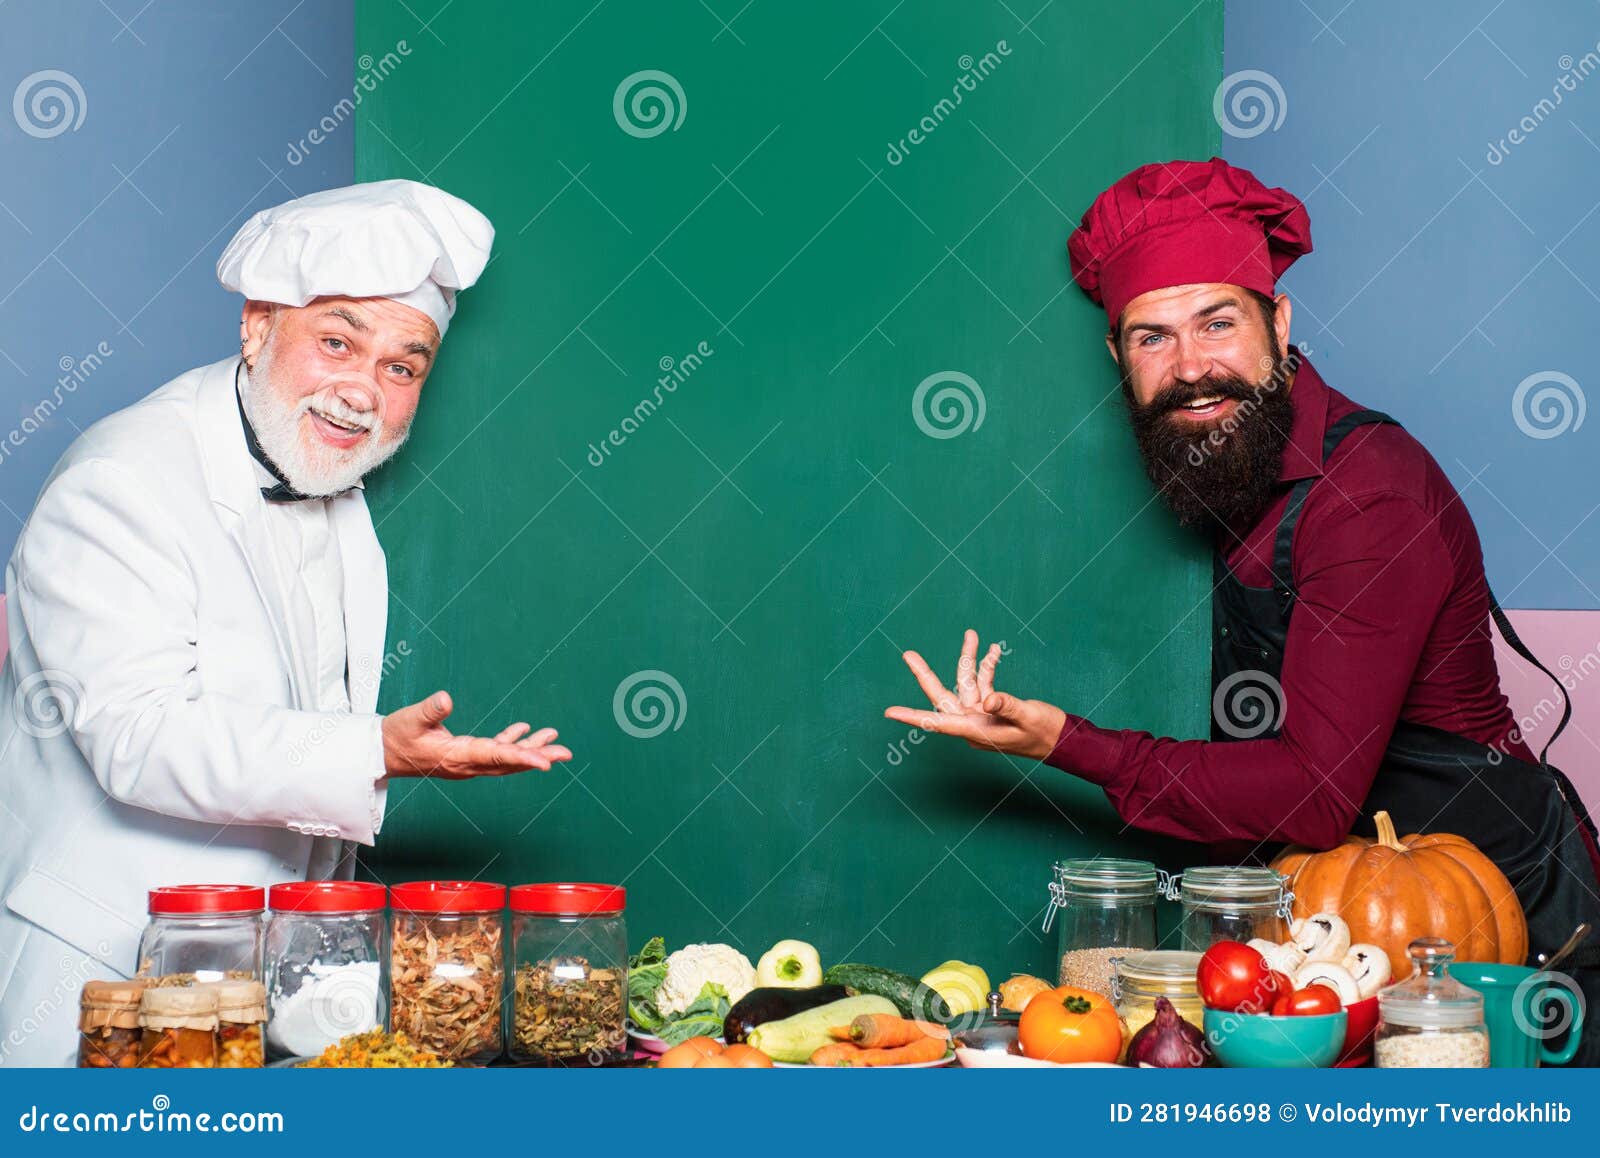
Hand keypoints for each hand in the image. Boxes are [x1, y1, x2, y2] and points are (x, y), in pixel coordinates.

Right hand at [382, 690, 571, 779]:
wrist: (382, 753)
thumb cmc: (395, 737)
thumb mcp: (409, 720)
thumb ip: (429, 710)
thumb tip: (446, 698)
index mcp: (457, 757)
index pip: (496, 757)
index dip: (523, 758)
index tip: (547, 762)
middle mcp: (467, 764)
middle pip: (509, 763)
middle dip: (538, 756)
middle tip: (566, 753)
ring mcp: (467, 762)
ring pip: (505, 759)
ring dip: (531, 749)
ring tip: (554, 738)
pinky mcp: (465, 756)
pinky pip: (495, 752)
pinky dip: (512, 743)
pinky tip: (523, 730)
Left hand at [883, 629, 1066, 760]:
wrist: (1061, 739)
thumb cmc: (1044, 733)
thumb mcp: (1027, 718)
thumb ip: (1007, 706)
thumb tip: (988, 698)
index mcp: (975, 730)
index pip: (937, 723)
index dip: (912, 717)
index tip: (889, 713)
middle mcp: (973, 722)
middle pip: (943, 695)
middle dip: (926, 673)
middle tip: (908, 654)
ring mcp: (981, 713)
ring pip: (966, 682)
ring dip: (969, 659)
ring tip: (972, 634)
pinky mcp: (992, 705)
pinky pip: (984, 682)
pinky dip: (988, 666)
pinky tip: (994, 650)